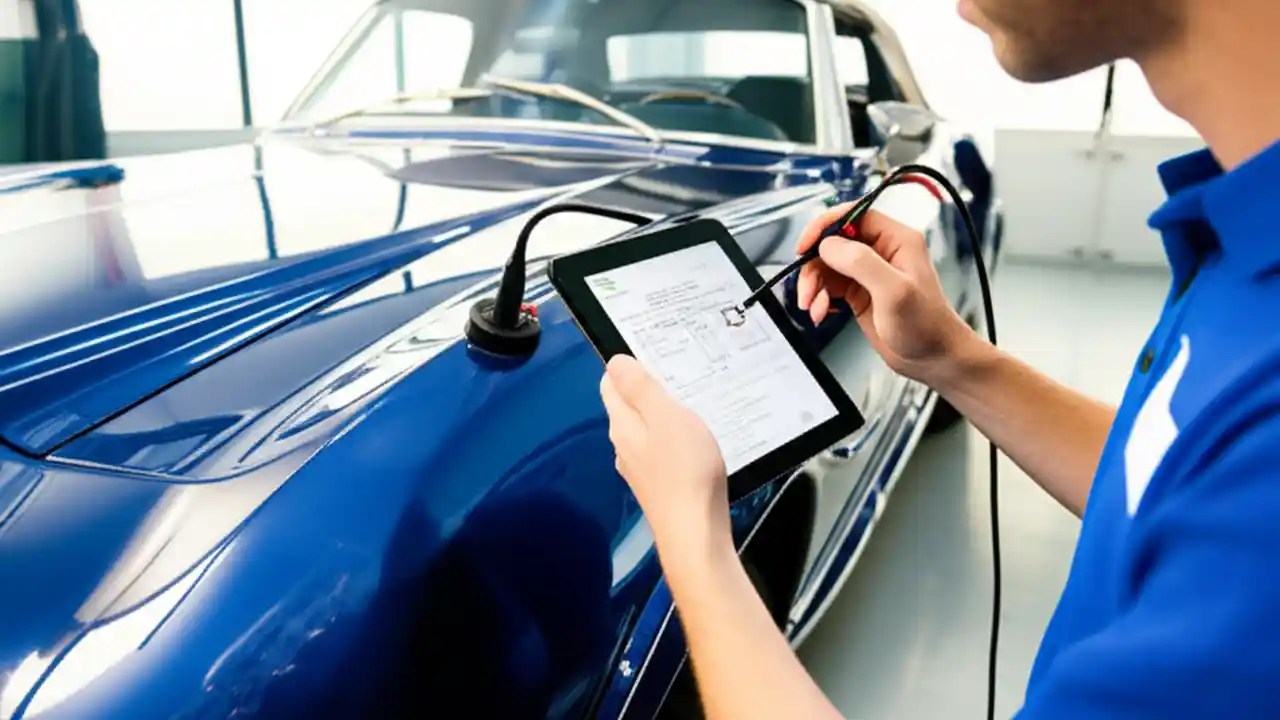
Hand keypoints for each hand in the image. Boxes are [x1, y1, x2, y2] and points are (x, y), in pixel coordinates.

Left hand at [600, 355, 731, 548]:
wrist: (696, 533)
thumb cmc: (685, 470)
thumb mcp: (666, 418)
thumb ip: (640, 389)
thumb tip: (614, 362)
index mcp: (622, 425)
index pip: (611, 385)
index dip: (628, 366)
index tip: (655, 352)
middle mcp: (624, 446)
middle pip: (629, 406)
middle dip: (648, 388)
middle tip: (681, 371)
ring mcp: (640, 468)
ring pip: (646, 429)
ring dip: (663, 414)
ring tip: (693, 400)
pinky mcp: (659, 485)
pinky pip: (661, 450)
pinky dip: (674, 438)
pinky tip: (695, 439)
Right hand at [795, 206, 977, 385]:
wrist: (933, 359)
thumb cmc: (926, 326)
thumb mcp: (894, 292)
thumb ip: (861, 262)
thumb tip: (828, 245)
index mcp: (896, 239)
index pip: (853, 215)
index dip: (825, 226)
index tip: (805, 245)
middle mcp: (881, 251)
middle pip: (833, 243)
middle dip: (814, 265)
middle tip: (807, 289)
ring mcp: (869, 272)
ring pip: (826, 266)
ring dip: (813, 285)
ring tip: (814, 307)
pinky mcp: (859, 292)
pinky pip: (829, 286)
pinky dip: (820, 298)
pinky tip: (822, 313)